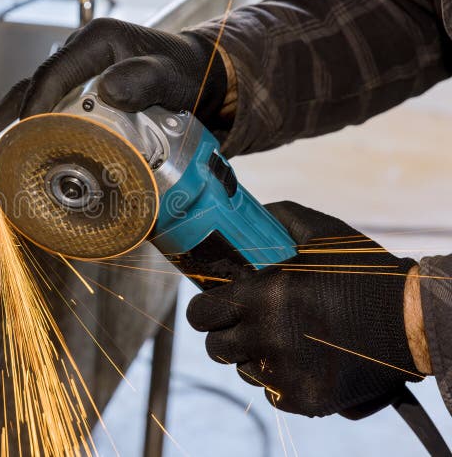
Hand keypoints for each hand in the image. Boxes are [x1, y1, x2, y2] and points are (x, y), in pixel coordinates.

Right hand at [0, 18, 229, 138]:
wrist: (201, 76)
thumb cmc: (184, 70)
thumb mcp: (168, 72)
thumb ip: (144, 78)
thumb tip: (108, 89)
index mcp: (97, 41)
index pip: (54, 72)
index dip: (35, 102)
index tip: (25, 129)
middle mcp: (84, 52)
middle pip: (39, 80)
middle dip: (15, 108)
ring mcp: (84, 70)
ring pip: (43, 90)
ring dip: (19, 113)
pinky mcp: (89, 87)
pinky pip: (57, 101)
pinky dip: (39, 118)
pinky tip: (25, 135)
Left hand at [184, 201, 422, 417]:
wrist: (412, 321)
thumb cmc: (364, 274)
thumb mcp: (321, 234)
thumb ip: (278, 220)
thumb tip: (251, 213)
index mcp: (262, 296)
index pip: (201, 314)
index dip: (205, 311)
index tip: (215, 307)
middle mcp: (266, 337)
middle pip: (215, 348)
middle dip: (226, 334)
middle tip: (246, 324)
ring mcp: (284, 372)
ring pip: (244, 370)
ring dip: (254, 357)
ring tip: (283, 340)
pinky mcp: (304, 399)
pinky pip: (273, 393)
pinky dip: (281, 380)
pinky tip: (303, 360)